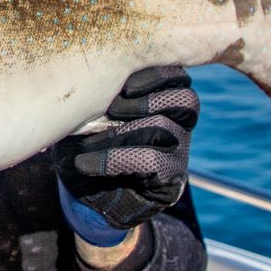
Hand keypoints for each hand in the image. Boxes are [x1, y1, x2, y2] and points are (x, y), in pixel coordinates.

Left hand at [55, 67, 197, 242]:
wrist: (85, 195)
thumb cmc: (84, 145)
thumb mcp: (85, 116)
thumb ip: (97, 95)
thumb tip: (88, 79)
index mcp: (164, 101)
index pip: (179, 78)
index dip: (158, 75)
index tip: (125, 85)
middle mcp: (179, 125)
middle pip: (186, 100)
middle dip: (146, 100)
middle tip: (112, 109)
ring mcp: (179, 153)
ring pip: (165, 129)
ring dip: (123, 131)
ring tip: (90, 140)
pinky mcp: (170, 180)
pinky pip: (152, 161)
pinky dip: (114, 159)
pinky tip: (86, 164)